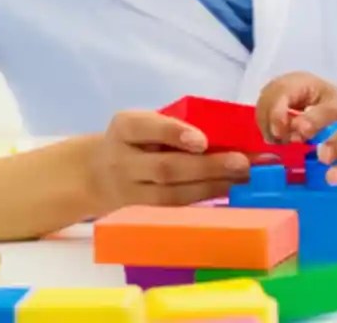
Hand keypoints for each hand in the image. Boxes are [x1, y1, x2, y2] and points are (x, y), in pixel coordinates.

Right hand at [84, 110, 250, 213]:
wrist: (94, 175)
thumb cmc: (136, 141)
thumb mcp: (143, 123)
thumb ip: (173, 125)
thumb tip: (227, 131)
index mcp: (124, 128)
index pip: (145, 128)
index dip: (173, 134)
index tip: (202, 141)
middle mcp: (122, 162)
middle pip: (164, 168)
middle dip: (207, 166)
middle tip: (242, 163)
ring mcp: (129, 192)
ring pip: (171, 194)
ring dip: (211, 187)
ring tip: (242, 179)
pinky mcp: (139, 214)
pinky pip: (173, 209)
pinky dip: (202, 200)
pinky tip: (227, 192)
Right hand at [257, 72, 336, 143]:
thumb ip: (318, 117)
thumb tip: (299, 129)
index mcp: (299, 81)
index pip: (277, 96)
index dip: (276, 117)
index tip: (283, 136)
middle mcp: (285, 83)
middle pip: (264, 102)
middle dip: (270, 124)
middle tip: (283, 141)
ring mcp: (279, 92)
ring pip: (262, 110)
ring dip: (268, 128)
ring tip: (285, 140)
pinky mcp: (278, 102)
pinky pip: (266, 115)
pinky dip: (270, 127)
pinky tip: (283, 137)